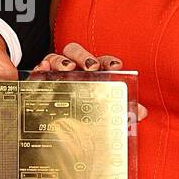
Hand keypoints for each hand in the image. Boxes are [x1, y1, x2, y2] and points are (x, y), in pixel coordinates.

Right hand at [30, 42, 147, 120]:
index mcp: (91, 73)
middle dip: (84, 56)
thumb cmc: (82, 112)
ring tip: (68, 69)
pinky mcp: (40, 80)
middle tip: (91, 67)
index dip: (108, 61)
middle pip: (76, 52)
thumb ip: (123, 110)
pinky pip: (38, 68)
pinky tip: (43, 69)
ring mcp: (55, 73)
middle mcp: (73, 69)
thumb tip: (140, 112)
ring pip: (56, 56)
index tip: (115, 66)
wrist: (55, 126)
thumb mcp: (104, 112)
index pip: (101, 62)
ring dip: (62, 60)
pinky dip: (40, 66)